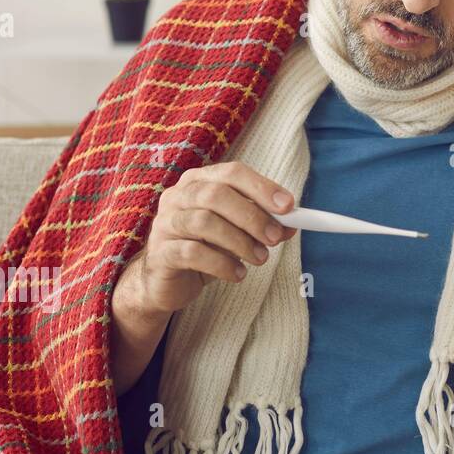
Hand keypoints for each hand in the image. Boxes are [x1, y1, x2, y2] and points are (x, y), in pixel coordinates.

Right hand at [125, 161, 296, 315]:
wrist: (168, 280)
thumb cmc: (207, 247)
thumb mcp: (239, 233)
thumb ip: (264, 224)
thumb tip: (294, 223)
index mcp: (200, 181)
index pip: (232, 173)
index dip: (262, 187)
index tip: (288, 206)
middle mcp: (178, 195)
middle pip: (217, 195)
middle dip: (252, 217)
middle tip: (275, 238)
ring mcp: (165, 223)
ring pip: (204, 222)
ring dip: (240, 242)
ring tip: (261, 258)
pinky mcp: (159, 253)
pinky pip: (192, 253)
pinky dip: (221, 264)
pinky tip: (238, 274)